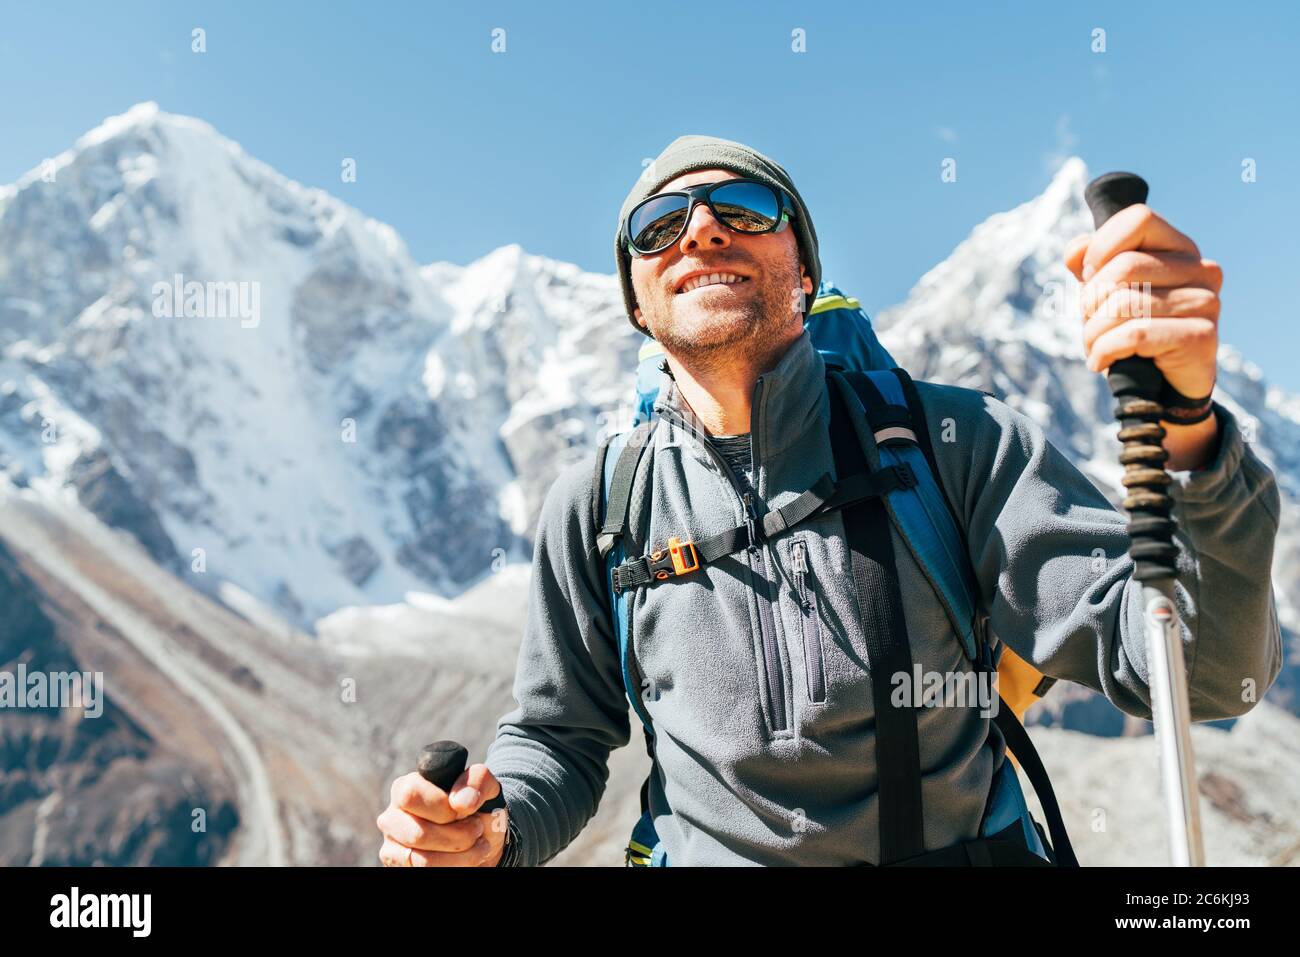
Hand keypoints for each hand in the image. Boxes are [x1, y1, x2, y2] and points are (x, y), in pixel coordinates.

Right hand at [376, 763, 507, 866]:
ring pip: (421, 861)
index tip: (466, 810)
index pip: (410, 795)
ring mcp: (392, 846)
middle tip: (477, 830)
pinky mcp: (398, 868)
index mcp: (405, 788)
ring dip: (461, 857)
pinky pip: (425, 873)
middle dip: (458, 836)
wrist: (480, 840)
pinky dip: (454, 868)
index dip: (442, 806)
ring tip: (478, 846)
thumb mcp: (485, 788)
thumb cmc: (477, 809)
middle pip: (418, 834)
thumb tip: (461, 801)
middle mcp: (392, 817)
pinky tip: (466, 859)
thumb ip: (477, 781)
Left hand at [1064, 204, 1222, 469]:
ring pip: (1123, 304)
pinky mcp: (1202, 335)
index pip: (1138, 218)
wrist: (1164, 389)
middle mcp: (1201, 269)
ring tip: (1095, 347)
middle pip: (1123, 266)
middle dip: (1089, 301)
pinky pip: (1133, 334)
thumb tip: (1076, 250)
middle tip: (1088, 323)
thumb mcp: (1106, 294)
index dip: (1101, 246)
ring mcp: (1206, 302)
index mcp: (1179, 249)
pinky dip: (1104, 351)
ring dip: (1092, 332)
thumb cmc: (1134, 333)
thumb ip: (1090, 266)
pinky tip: (1101, 362)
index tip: (1089, 276)